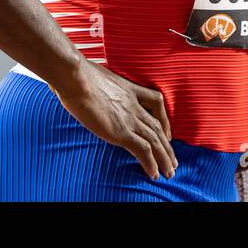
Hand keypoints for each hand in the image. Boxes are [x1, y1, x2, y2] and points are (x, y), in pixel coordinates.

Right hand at [50, 60, 177, 179]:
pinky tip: (154, 173)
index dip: (164, 119)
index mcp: (128, 89)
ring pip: (155, 140)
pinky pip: (143, 150)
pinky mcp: (121, 131)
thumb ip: (94, 83)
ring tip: (169, 171)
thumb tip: (79, 87)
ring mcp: (129, 118)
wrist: (75, 77)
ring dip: (164, 158)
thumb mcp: (93, 75)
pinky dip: (151, 163)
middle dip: (167, 145)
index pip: (155, 102)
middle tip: (172, 160)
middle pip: (158, 127)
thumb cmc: (76, 73)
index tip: (166, 132)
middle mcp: (133, 104)